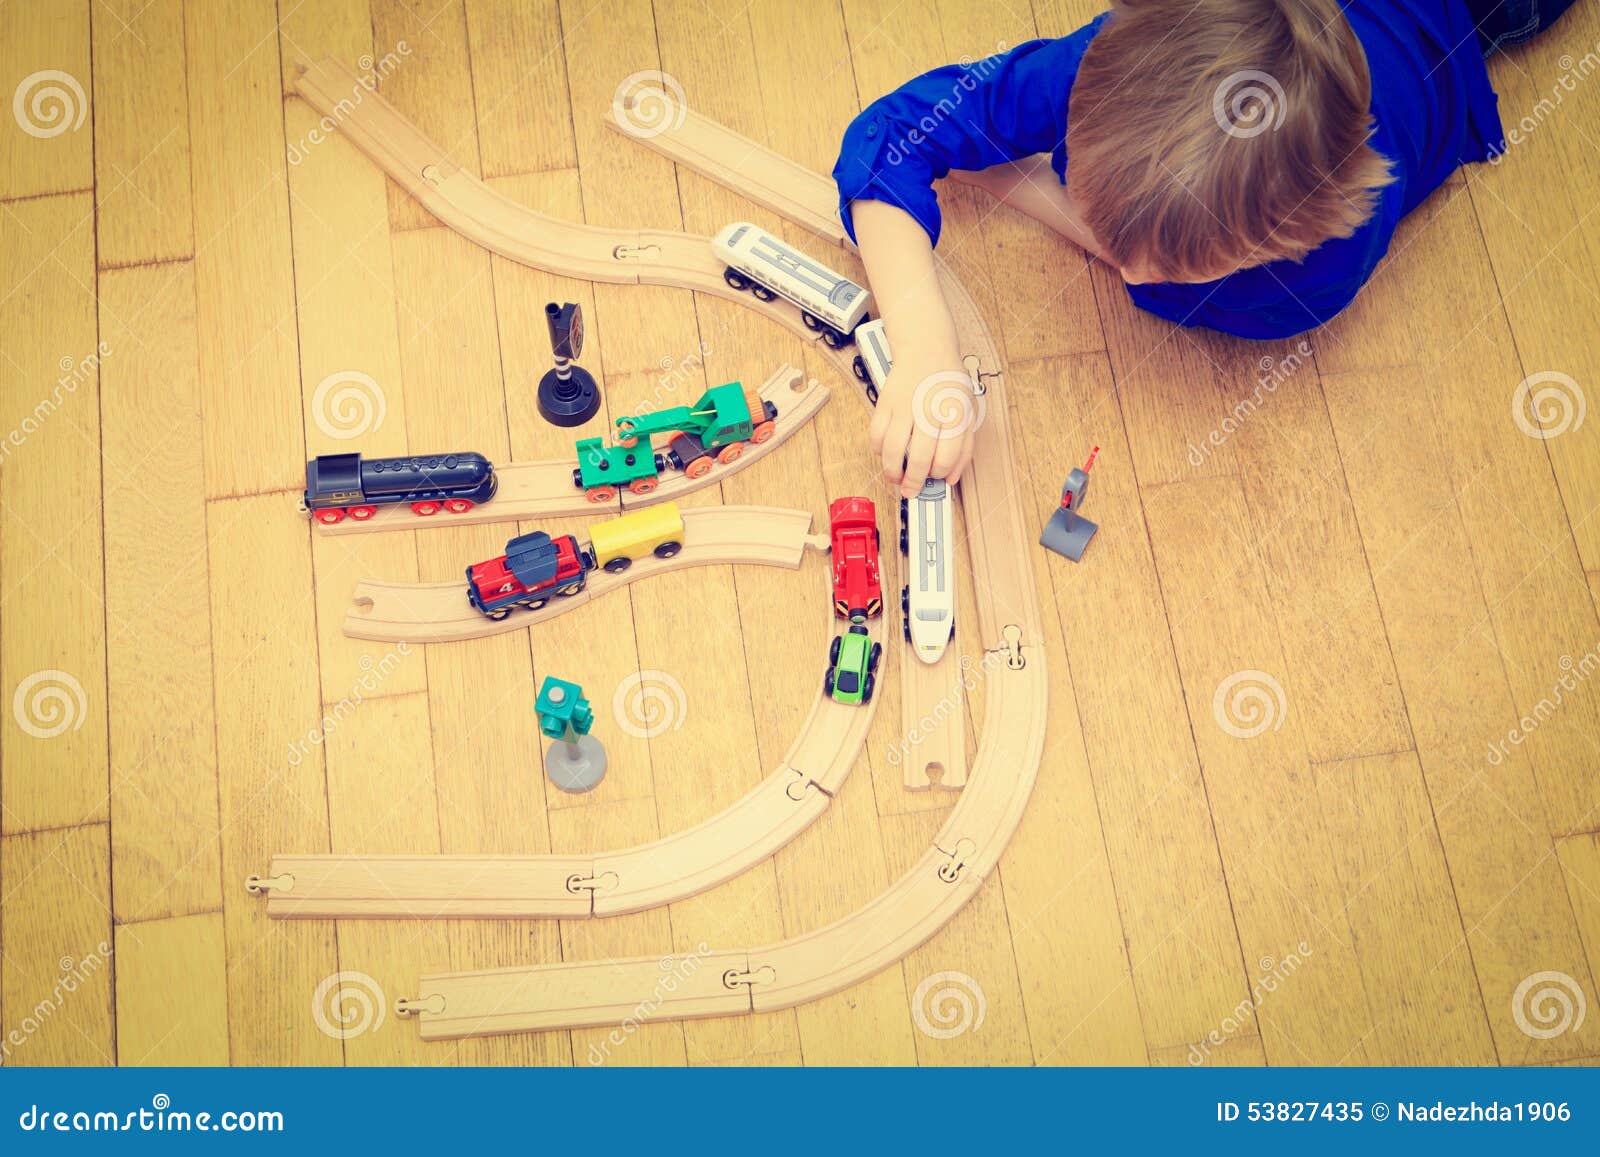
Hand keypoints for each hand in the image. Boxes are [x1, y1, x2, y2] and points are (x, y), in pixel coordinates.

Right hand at [868, 339, 978, 498]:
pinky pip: (875, 434)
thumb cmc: (949, 385)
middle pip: (918, 459)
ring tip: (896, 478)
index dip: (939, 474)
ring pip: (892, 450)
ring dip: (892, 471)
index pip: (945, 457)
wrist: (926, 351)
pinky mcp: (885, 403)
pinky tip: (885, 454)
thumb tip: (951, 479)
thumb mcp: (967, 412)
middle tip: (911, 491)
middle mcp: (928, 411)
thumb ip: (964, 448)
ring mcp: (904, 406)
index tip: (936, 477)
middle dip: (914, 482)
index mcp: (953, 414)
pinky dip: (877, 450)